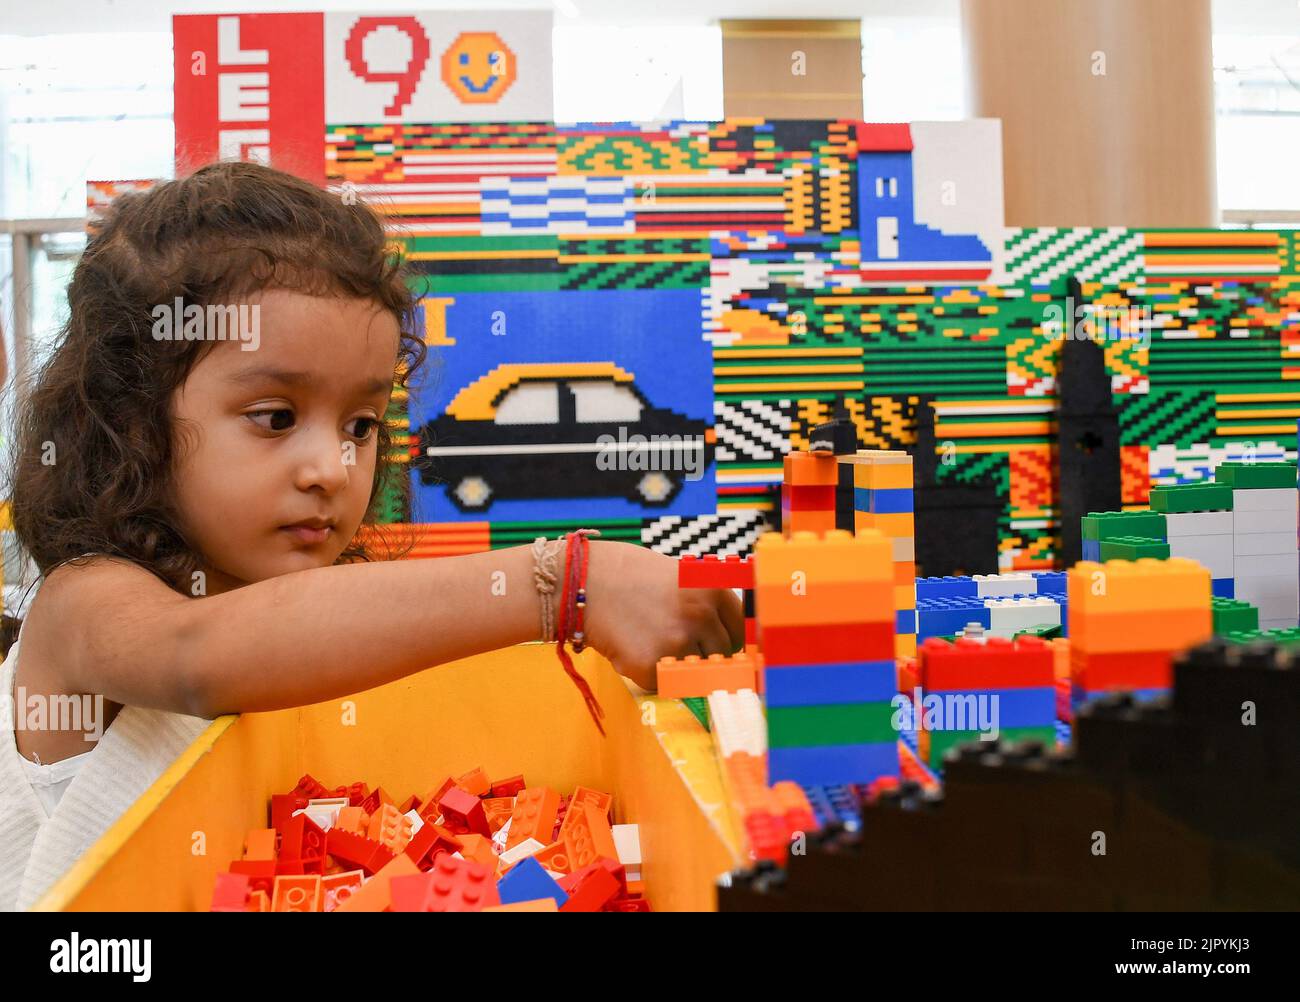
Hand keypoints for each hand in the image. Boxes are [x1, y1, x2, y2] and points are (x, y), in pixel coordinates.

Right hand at [582, 541, 744, 691]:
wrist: (584, 581)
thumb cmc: (631, 575)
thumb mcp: (682, 577)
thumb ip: (708, 605)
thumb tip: (731, 644)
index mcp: (714, 591)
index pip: (740, 632)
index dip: (729, 641)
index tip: (719, 647)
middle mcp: (701, 616)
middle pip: (721, 656)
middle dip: (703, 655)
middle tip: (674, 642)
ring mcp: (677, 643)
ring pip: (694, 672)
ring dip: (677, 665)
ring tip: (650, 640)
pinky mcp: (651, 665)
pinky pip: (663, 682)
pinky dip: (650, 674)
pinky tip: (633, 649)